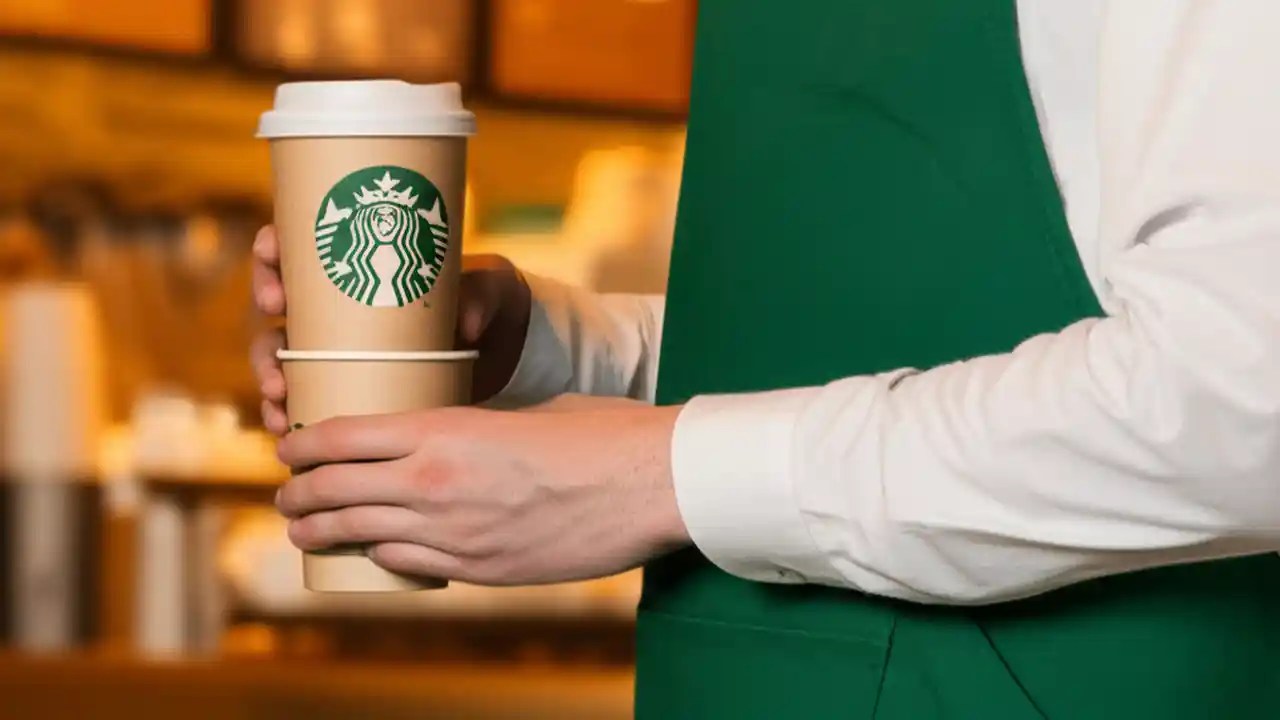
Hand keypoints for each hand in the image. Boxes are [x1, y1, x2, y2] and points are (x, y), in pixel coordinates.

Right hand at [249, 225, 532, 433]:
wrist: (503, 344)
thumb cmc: (486, 297)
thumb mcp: (488, 286)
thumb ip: (480, 294)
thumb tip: (467, 326)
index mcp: (354, 262)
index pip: (292, 247)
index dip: (269, 260)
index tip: (276, 292)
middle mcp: (336, 306)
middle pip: (275, 315)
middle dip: (263, 340)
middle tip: (277, 365)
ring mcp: (340, 348)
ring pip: (282, 362)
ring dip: (269, 385)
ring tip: (280, 408)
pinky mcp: (353, 384)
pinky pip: (307, 399)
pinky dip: (292, 415)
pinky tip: (291, 431)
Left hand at [275, 396, 690, 584]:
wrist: (647, 484)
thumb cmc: (596, 434)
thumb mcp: (520, 413)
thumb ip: (470, 429)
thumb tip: (444, 441)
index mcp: (442, 428)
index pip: (342, 437)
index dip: (302, 444)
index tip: (287, 446)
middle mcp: (434, 482)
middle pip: (336, 489)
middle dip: (299, 495)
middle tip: (286, 496)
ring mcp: (453, 532)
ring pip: (360, 533)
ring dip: (322, 532)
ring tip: (302, 531)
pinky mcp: (479, 568)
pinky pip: (406, 562)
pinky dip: (378, 554)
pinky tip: (370, 550)